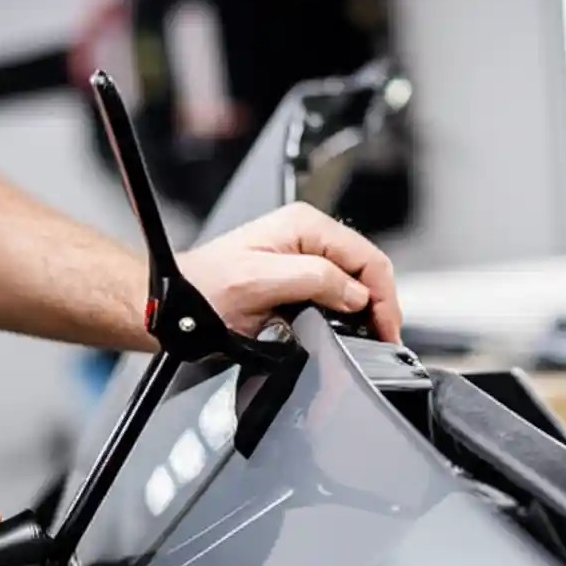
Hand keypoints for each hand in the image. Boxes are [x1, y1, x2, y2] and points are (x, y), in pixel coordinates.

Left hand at [179, 203, 403, 342]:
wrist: (179, 303)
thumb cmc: (205, 290)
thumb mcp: (259, 283)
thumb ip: (313, 281)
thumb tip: (355, 294)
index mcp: (304, 226)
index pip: (367, 257)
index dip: (383, 296)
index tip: (386, 329)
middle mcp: (308, 236)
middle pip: (366, 269)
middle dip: (380, 305)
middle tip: (383, 340)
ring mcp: (304, 255)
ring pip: (355, 283)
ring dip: (366, 311)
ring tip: (370, 339)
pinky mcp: (298, 277)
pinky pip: (337, 293)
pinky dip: (348, 314)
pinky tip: (348, 331)